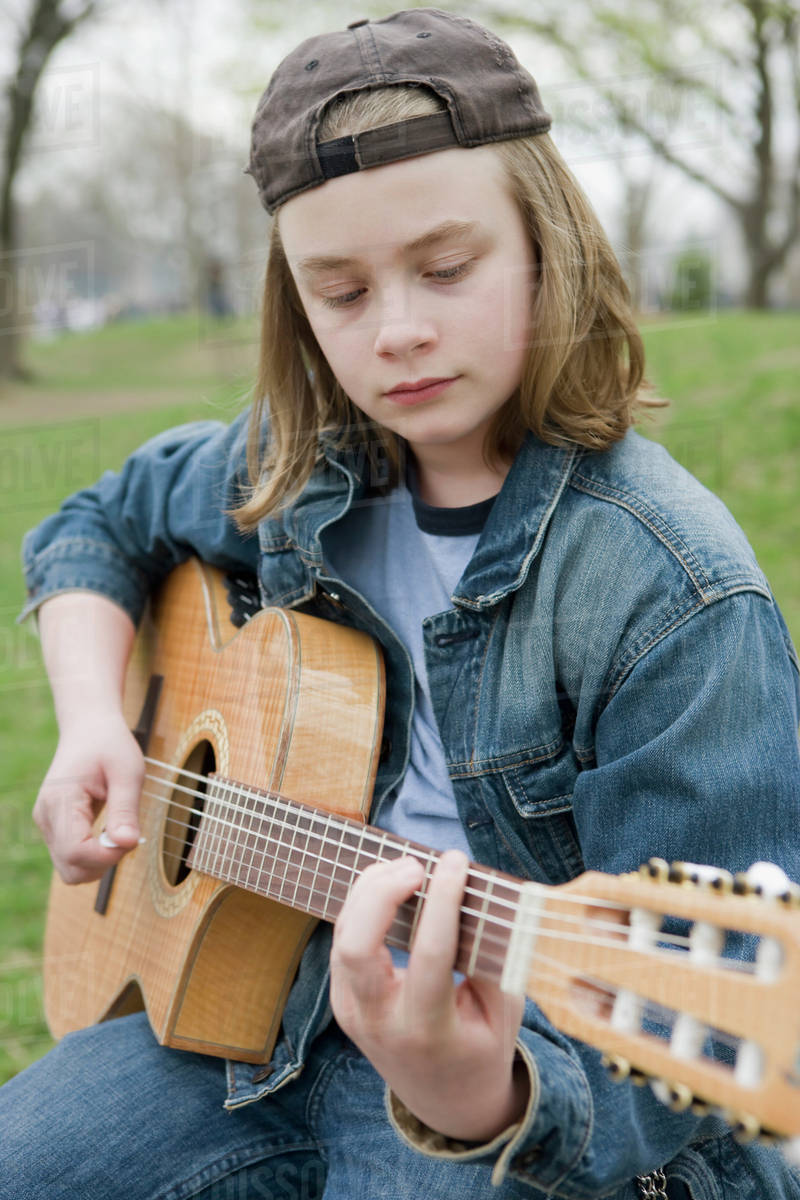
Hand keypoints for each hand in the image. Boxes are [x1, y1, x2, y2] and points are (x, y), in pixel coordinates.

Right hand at [33, 712, 143, 882]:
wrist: (88, 728)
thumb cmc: (110, 745)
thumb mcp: (128, 771)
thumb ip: (125, 809)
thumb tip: (127, 844)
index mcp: (60, 800)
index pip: (75, 852)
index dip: (107, 856)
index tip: (131, 837)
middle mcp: (46, 816)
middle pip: (70, 869)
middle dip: (104, 862)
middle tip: (126, 833)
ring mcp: (46, 824)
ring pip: (70, 869)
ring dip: (99, 861)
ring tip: (118, 829)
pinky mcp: (53, 827)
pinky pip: (71, 857)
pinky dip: (93, 854)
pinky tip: (108, 830)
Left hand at [330, 850, 528, 1142]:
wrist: (446, 1101)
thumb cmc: (482, 1049)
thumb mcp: (503, 1011)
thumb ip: (491, 956)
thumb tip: (477, 893)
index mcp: (429, 1031)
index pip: (429, 956)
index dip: (442, 901)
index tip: (455, 860)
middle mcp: (380, 1023)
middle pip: (356, 947)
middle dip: (380, 894)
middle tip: (415, 864)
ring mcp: (352, 1013)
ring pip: (342, 938)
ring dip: (369, 892)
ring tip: (406, 867)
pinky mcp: (343, 1000)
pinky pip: (342, 942)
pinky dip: (363, 907)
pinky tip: (389, 885)